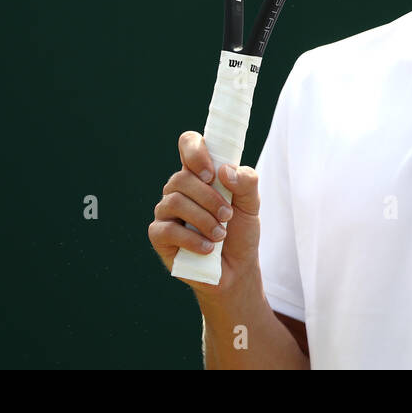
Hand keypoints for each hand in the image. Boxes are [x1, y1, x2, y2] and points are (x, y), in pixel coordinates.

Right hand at [148, 131, 261, 297]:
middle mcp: (179, 188)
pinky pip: (167, 229)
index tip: (211, 173)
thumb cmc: (240, 232)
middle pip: (182, 177)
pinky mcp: (159, 235)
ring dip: (204, 219)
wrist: (237, 268)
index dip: (195, 151)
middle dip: (209, 198)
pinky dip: (192, 239)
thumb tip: (224, 171)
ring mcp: (166, 211)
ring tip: (220, 234)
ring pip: (174, 201)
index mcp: (200, 173)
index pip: (188, 144)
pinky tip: (208, 248)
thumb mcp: (252, 204)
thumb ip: (247, 182)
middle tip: (228, 215)